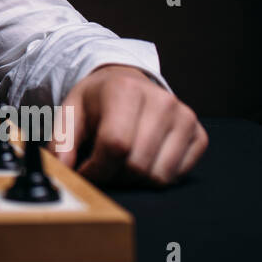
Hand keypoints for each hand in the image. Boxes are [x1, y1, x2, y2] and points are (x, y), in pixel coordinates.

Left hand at [54, 64, 207, 186]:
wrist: (128, 81)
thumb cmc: (97, 100)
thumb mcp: (71, 112)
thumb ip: (62, 141)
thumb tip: (63, 170)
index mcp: (125, 90)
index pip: (114, 145)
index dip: (96, 169)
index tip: (85, 172)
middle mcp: (161, 101)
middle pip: (137, 164)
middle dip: (114, 176)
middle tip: (103, 167)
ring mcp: (185, 117)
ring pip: (159, 176)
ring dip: (135, 180)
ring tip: (121, 163)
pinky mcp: (199, 134)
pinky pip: (177, 175)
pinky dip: (157, 176)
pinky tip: (144, 159)